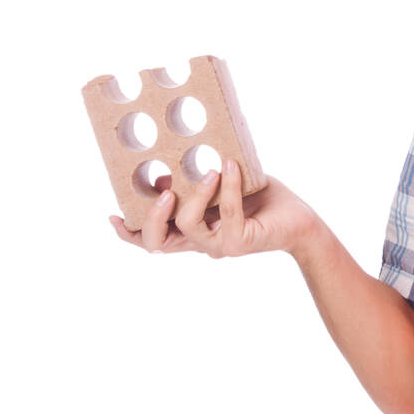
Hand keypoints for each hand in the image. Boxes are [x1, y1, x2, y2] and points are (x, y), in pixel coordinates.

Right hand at [108, 159, 317, 258]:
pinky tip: (232, 167)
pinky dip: (228, 187)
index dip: (130, 232)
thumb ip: (194, 185)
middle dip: (151, 216)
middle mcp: (202, 243)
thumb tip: (162, 175)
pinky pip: (226, 213)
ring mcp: (220, 246)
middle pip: (157, 242)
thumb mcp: (222, 189)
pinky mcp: (241, 243)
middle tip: (164, 190)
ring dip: (195, 194)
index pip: (153, 240)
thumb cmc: (263, 201)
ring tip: (211, 170)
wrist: (300, 220)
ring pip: (188, 225)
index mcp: (193, 231)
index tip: (114, 215)